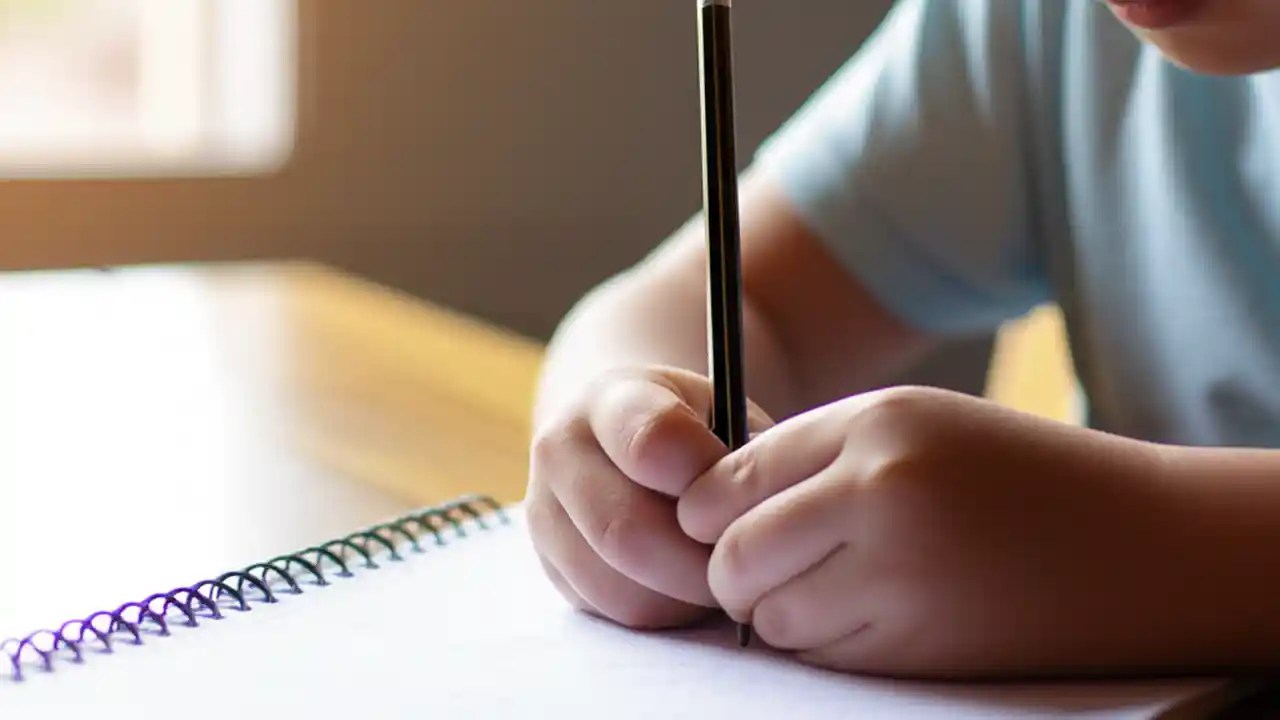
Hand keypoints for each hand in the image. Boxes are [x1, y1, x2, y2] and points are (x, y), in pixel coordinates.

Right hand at [526, 365, 773, 629]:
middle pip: (626, 530)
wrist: (621, 438)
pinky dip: (661, 613)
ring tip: (717, 576)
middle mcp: (560, 451)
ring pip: (617, 584)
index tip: (743, 495)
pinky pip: (611, 611)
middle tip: (743, 565)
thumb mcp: (724, 411)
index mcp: (609, 398)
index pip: (650, 443)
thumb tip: (763, 515)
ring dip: (681, 597)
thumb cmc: (693, 428)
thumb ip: (745, 450)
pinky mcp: (550, 566)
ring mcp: (543, 512)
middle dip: (698, 562)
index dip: (707, 481)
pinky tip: (686, 587)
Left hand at [678, 386, 1174, 677]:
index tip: (716, 523)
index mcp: (875, 426)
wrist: (1142, 547)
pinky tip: (879, 613)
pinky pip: (820, 655)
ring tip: (835, 586)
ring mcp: (901, 577)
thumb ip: (810, 454)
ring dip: (779, 611)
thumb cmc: (1015, 476)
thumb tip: (702, 507)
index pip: (726, 479)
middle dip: (729, 572)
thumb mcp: (914, 426)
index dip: (707, 511)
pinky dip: (826, 644)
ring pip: (768, 615)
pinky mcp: (920, 649)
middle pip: (731, 556)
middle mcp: (880, 494)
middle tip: (757, 570)